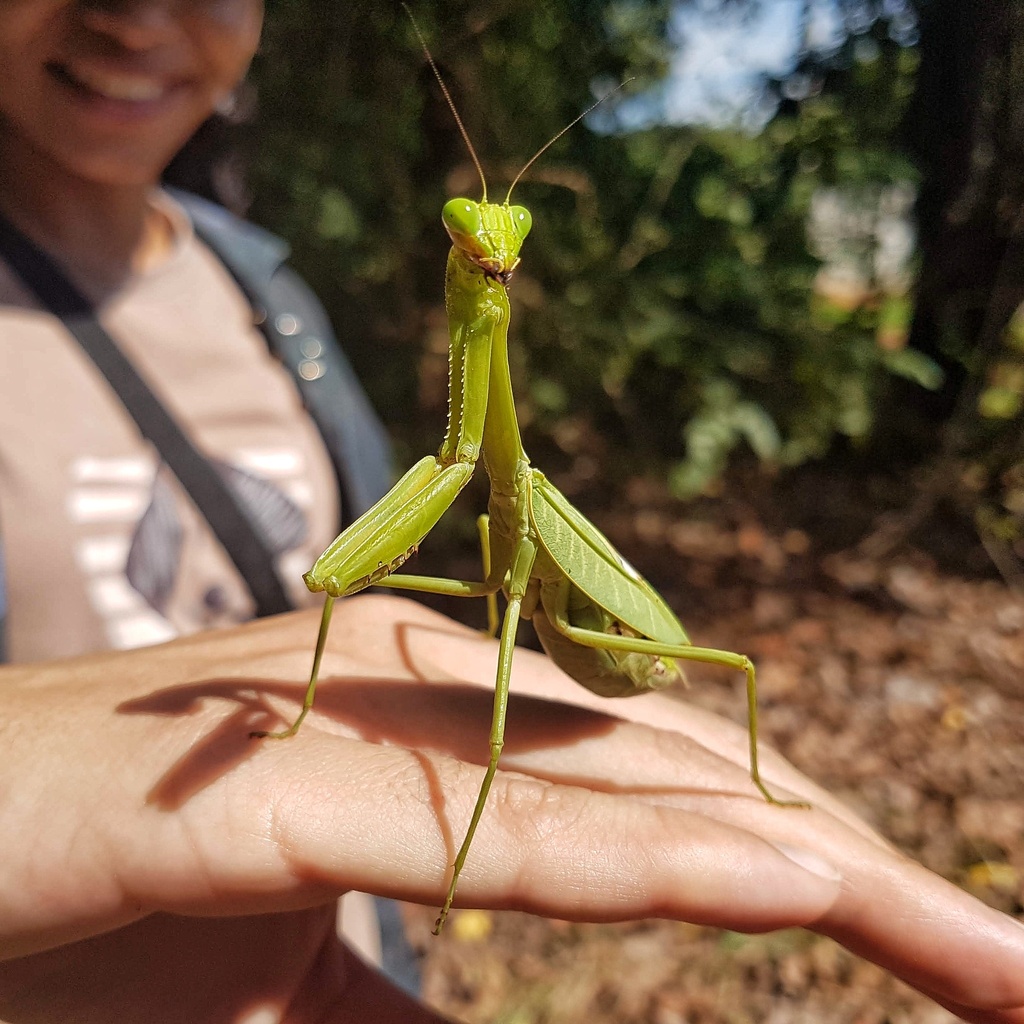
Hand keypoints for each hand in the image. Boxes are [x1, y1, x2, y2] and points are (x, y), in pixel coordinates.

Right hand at [0, 594, 1019, 1022]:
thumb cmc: (108, 915)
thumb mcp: (297, 962)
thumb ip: (402, 975)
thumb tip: (485, 1015)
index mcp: (440, 718)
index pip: (660, 786)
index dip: (804, 854)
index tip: (939, 940)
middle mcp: (423, 693)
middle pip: (678, 782)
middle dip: (854, 866)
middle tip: (1012, 959)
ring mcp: (356, 731)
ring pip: (617, 798)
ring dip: (799, 866)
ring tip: (971, 945)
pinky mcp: (274, 799)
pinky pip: (492, 835)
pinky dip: (635, 865)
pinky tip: (778, 887)